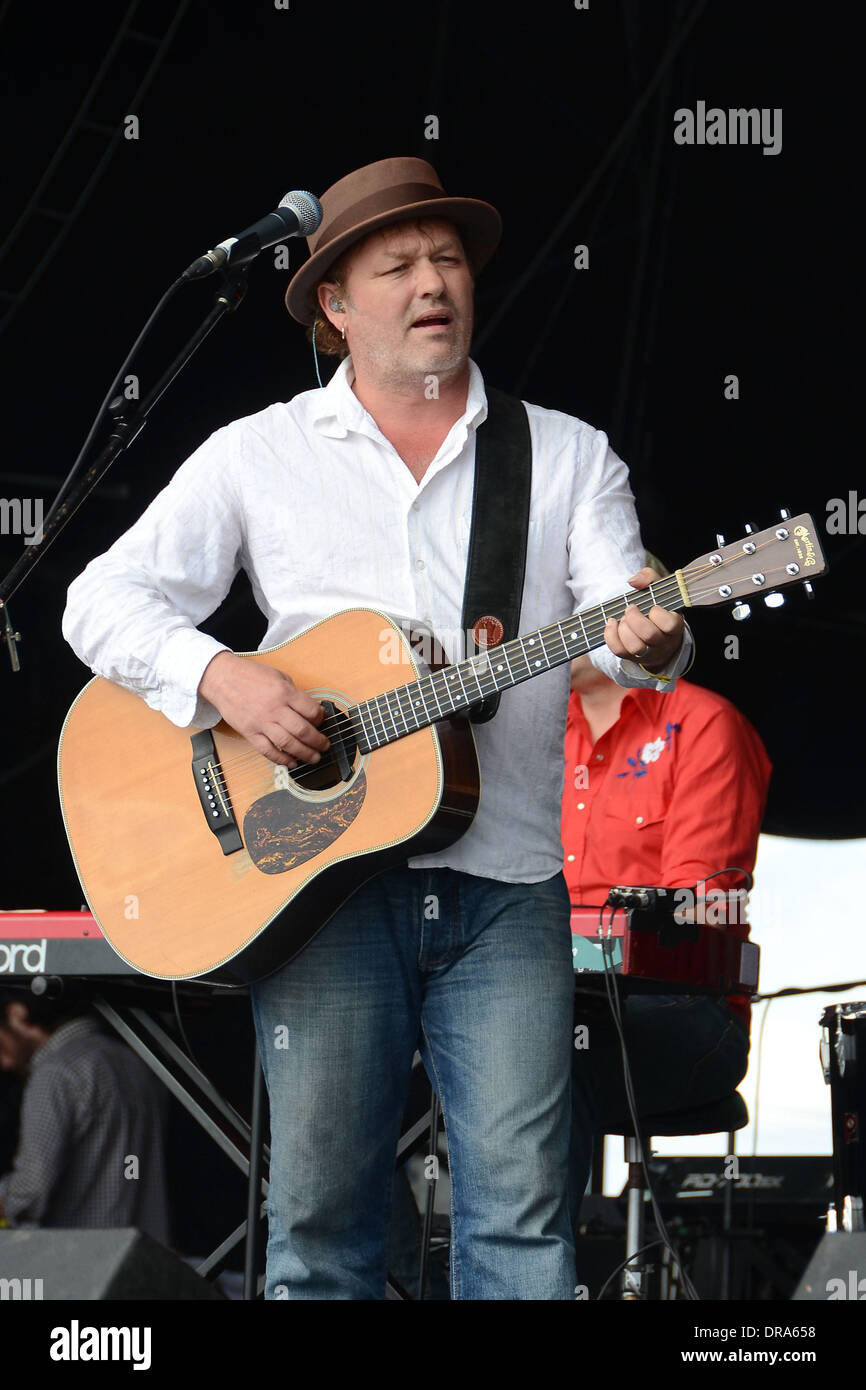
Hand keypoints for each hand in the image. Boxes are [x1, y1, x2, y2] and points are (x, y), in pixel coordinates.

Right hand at [198, 651, 328, 766]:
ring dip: (305, 754)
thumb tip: (308, 710)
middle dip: (318, 741)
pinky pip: (268, 751)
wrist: (222, 678)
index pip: (311, 711)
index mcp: (284, 692)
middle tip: (325, 745)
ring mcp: (261, 723)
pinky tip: (291, 762)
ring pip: (288, 744)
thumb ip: (294, 693)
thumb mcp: (278, 675)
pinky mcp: (250, 733)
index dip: (321, 718)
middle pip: (303, 731)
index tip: (322, 721)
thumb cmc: (250, 675)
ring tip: (314, 757)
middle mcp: (274, 709)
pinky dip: (282, 759)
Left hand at [603, 566, 684, 672]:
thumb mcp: (659, 590)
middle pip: (649, 635)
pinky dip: (610, 636)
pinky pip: (619, 651)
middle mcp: (663, 642)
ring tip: (622, 619)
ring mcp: (648, 652)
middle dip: (634, 618)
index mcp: (674, 625)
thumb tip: (633, 582)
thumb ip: (649, 578)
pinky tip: (610, 623)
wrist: (657, 636)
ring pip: (635, 647)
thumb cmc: (658, 609)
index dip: (657, 614)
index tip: (652, 606)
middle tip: (630, 609)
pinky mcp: (631, 657)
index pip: (670, 624)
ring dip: (624, 629)